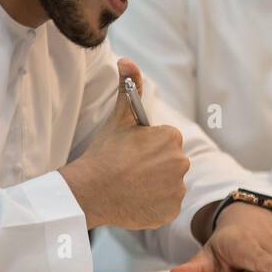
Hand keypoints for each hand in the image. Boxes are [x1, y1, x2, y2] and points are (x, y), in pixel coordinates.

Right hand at [60, 59, 190, 229]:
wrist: (90, 191)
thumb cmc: (104, 152)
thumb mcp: (118, 116)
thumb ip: (128, 87)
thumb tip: (126, 60)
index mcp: (172, 138)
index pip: (165, 142)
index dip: (147, 148)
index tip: (130, 154)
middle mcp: (181, 163)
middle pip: (169, 163)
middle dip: (153, 166)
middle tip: (129, 170)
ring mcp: (177, 189)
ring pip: (169, 184)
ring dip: (154, 185)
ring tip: (131, 186)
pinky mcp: (171, 211)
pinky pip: (166, 205)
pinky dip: (154, 205)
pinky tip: (135, 200)